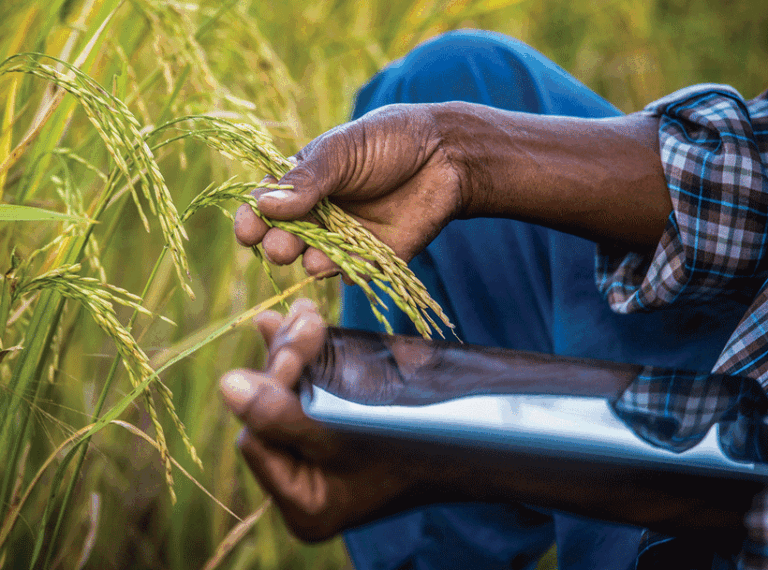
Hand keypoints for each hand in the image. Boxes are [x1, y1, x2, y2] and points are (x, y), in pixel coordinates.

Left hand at [219, 299, 420, 540]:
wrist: (478, 441)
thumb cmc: (422, 444)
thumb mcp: (351, 432)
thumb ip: (284, 414)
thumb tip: (225, 385)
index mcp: (305, 507)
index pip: (260, 442)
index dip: (271, 392)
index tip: (299, 348)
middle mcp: (303, 484)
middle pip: (270, 413)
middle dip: (285, 361)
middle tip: (307, 318)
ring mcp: (317, 454)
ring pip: (287, 393)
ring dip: (294, 347)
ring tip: (305, 312)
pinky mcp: (333, 425)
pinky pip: (308, 385)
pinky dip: (307, 352)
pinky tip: (301, 318)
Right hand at [235, 103, 670, 275]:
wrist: (459, 151)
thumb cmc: (400, 137)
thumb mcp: (346, 147)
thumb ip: (306, 177)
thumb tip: (257, 204)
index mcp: (314, 176)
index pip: (269, 197)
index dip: (251, 211)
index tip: (241, 224)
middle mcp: (328, 209)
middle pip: (283, 231)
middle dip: (271, 239)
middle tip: (270, 242)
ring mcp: (351, 235)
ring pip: (311, 255)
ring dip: (299, 257)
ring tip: (299, 252)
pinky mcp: (380, 257)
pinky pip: (349, 272)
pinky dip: (334, 273)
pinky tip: (323, 268)